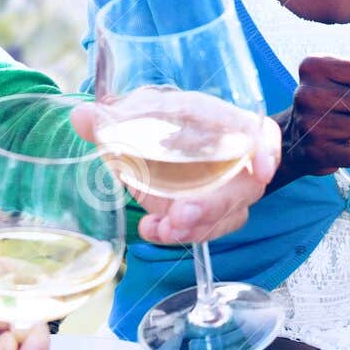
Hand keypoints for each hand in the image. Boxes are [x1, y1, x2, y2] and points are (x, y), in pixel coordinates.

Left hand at [71, 103, 281, 244]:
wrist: (154, 142)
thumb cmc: (159, 122)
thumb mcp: (135, 115)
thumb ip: (110, 119)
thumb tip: (81, 116)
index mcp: (224, 124)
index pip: (261, 133)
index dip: (268, 149)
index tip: (263, 168)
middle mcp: (232, 160)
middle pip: (242, 187)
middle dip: (212, 207)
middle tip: (181, 215)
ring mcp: (222, 192)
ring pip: (225, 217)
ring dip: (195, 228)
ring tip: (162, 230)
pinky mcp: (206, 216)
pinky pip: (203, 231)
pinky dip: (175, 234)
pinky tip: (151, 230)